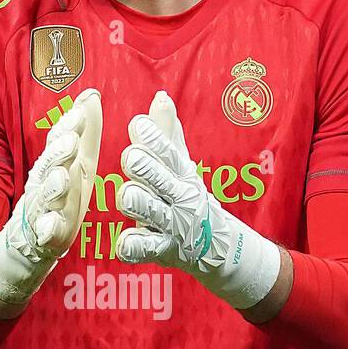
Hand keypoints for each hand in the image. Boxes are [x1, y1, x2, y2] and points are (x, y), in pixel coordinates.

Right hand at [0, 87, 101, 307]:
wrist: (31, 242)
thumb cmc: (61, 196)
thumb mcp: (78, 163)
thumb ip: (85, 133)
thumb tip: (92, 94)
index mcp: (54, 165)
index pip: (57, 142)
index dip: (67, 128)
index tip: (80, 112)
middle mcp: (45, 184)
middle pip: (49, 165)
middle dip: (59, 153)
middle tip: (72, 141)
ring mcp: (42, 210)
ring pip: (46, 196)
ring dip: (54, 186)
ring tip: (63, 177)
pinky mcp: (44, 237)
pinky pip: (44, 233)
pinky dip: (47, 229)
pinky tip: (51, 227)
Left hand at [116, 91, 282, 311]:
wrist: (220, 250)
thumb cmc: (190, 202)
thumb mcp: (184, 169)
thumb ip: (168, 135)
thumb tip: (160, 97)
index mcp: (182, 175)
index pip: (168, 151)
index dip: (152, 137)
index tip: (137, 124)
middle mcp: (179, 198)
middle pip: (156, 176)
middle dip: (142, 165)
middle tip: (131, 158)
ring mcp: (173, 225)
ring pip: (147, 208)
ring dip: (136, 201)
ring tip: (130, 196)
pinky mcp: (164, 251)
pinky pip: (143, 247)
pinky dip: (133, 245)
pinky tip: (126, 241)